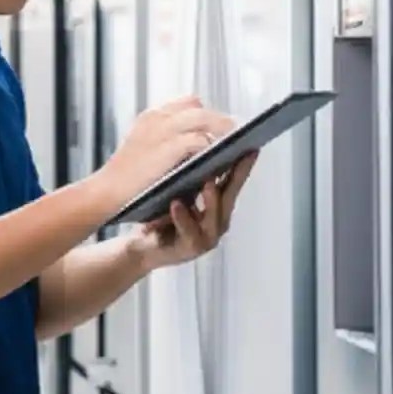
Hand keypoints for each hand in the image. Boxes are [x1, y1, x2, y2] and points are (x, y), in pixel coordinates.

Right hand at [90, 95, 236, 214]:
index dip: (205, 113)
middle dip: (219, 120)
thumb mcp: (145, 151)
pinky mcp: (169, 147)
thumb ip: (168, 141)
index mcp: (150, 116)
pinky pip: (200, 140)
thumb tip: (201, 142)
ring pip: (204, 119)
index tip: (218, 125)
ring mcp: (162, 130)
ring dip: (221, 130)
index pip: (188, 103)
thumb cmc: (126, 180)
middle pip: (199, 107)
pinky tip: (221, 159)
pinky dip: (213, 148)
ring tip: (236, 144)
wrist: (105, 194)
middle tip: (235, 134)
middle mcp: (156, 117)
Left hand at [126, 150, 258, 270]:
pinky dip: (183, 218)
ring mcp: (205, 238)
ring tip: (209, 182)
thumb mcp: (177, 192)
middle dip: (236, 176)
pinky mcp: (188, 249)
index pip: (232, 182)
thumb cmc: (160, 217)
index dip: (242, 165)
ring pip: (213, 217)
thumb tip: (199, 144)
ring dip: (212, 200)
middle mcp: (216, 222)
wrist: (141, 246)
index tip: (252, 147)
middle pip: (229, 196)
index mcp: (216, 207)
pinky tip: (176, 204)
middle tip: (239, 157)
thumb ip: (190, 177)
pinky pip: (189, 232)